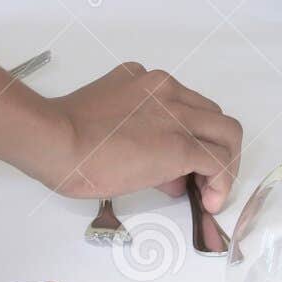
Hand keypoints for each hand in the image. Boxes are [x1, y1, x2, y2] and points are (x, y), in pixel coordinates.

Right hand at [31, 62, 241, 210]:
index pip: (185, 105)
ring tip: (210, 191)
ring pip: (227, 132)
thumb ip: (140, 140)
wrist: (55, 140)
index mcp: (145, 81)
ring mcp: (176, 114)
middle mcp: (166, 89)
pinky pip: (219, 160)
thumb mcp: (105, 123)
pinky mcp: (180, 144)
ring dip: (225, 163)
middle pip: (213, 116)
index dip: (188, 136)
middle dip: (212, 147)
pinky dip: (222, 182)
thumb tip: (168, 174)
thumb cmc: (63, 137)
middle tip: (197, 178)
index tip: (175, 164)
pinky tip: (209, 200)